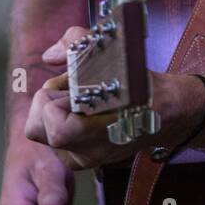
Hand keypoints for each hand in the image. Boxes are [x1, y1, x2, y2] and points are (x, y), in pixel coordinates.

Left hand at [27, 27, 202, 168]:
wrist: (168, 111)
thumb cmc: (139, 82)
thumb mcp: (112, 49)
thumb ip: (74, 43)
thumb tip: (49, 56)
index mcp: (88, 134)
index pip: (47, 119)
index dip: (55, 97)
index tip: (77, 89)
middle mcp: (83, 153)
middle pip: (36, 128)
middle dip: (49, 105)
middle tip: (74, 93)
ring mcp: (84, 160)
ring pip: (45, 134)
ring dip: (57, 113)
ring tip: (85, 102)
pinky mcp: (85, 160)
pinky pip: (58, 140)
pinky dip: (65, 122)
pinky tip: (88, 112)